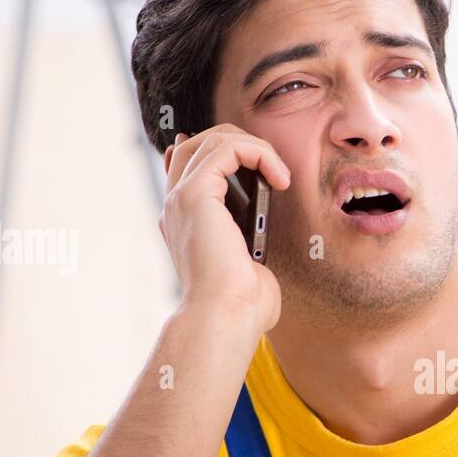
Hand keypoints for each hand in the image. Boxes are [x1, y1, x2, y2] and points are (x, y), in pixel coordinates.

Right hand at [161, 124, 290, 334]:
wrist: (225, 316)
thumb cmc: (240, 306)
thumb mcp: (247, 268)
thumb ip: (248, 246)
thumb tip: (257, 246)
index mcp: (183, 221)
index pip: (186, 165)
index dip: (220, 150)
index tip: (255, 156)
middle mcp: (177, 206)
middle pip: (198, 144)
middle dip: (240, 144)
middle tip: (273, 168)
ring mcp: (182, 197)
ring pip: (213, 139)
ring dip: (254, 148)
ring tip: (280, 174)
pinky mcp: (196, 193)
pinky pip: (227, 148)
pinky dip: (258, 153)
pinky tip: (278, 177)